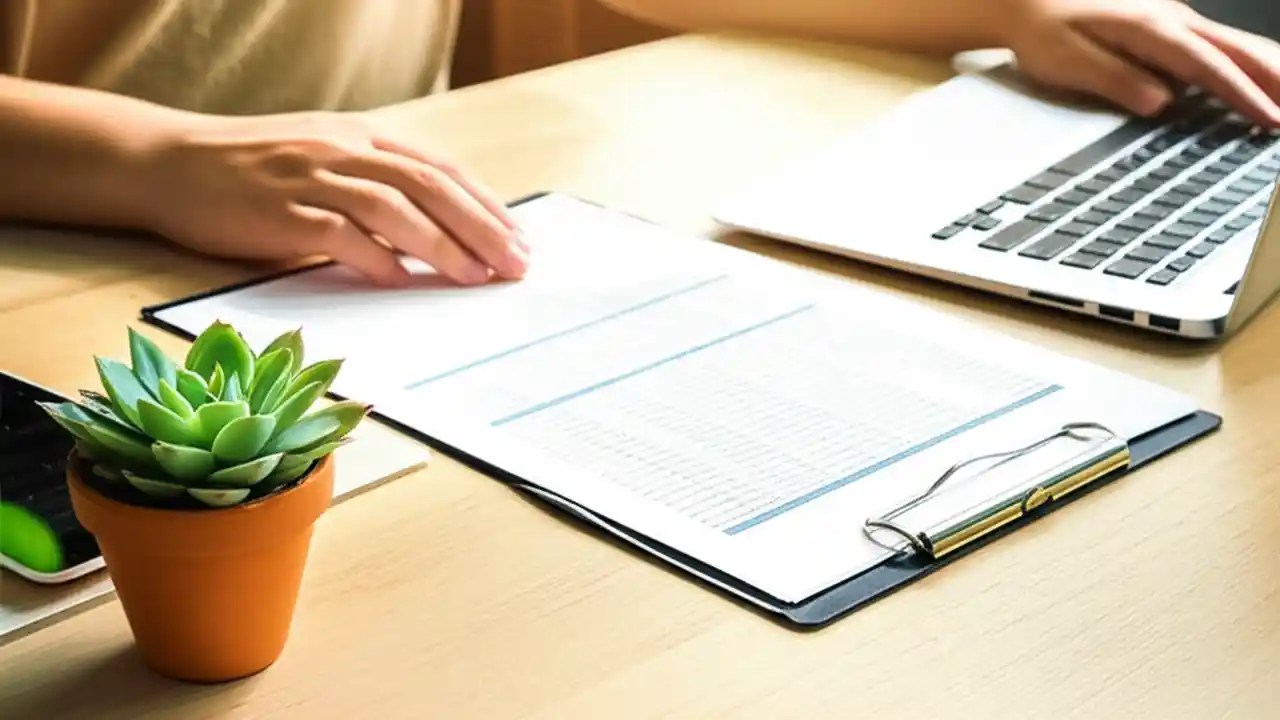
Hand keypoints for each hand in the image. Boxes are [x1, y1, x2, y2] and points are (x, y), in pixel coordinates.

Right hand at [141, 111, 527, 286]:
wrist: (168, 162)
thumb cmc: (252, 170)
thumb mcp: (323, 158)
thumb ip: (375, 184)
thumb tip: (437, 230)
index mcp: (360, 135)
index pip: (440, 168)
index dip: (485, 204)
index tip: (519, 239)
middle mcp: (341, 149)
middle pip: (429, 186)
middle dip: (480, 227)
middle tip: (515, 265)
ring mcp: (310, 176)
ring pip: (392, 206)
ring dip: (440, 244)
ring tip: (474, 277)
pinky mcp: (278, 209)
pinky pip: (336, 233)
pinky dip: (374, 256)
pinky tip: (401, 280)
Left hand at [1005, 0, 1279, 125]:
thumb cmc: (1041, 28)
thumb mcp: (1068, 60)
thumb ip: (1116, 80)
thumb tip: (1160, 103)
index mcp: (1150, 29)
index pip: (1209, 67)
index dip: (1243, 95)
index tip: (1270, 120)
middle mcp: (1170, 18)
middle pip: (1237, 48)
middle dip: (1275, 78)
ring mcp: (1171, 17)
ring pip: (1233, 42)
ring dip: (1267, 68)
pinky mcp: (1165, 22)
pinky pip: (1216, 43)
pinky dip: (1243, 62)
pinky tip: (1256, 80)